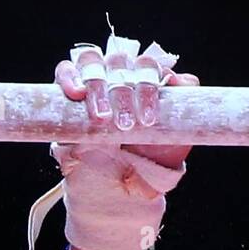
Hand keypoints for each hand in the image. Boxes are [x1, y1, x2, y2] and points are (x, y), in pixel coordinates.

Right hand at [54, 43, 200, 170]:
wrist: (122, 188)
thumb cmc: (150, 160)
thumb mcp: (174, 138)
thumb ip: (182, 108)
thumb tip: (182, 79)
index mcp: (144, 81)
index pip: (146, 65)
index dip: (147, 85)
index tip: (148, 119)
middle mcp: (119, 77)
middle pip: (119, 61)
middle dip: (123, 92)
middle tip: (126, 125)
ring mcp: (93, 82)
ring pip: (92, 61)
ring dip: (98, 86)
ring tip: (103, 120)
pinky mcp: (69, 94)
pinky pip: (65, 70)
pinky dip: (70, 77)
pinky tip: (77, 93)